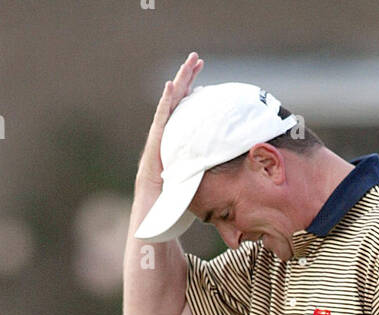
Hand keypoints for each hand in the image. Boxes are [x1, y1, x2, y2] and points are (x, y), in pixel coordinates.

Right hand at [143, 52, 203, 181]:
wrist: (155, 193)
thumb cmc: (172, 181)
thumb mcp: (192, 160)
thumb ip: (203, 150)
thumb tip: (223, 148)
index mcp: (177, 125)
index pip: (186, 97)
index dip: (193, 81)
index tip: (201, 66)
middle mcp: (168, 122)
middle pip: (179, 92)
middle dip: (187, 74)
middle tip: (196, 56)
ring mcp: (162, 127)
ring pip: (172, 98)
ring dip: (180, 80)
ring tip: (187, 64)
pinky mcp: (158, 134)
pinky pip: (163, 113)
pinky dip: (167, 99)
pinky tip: (171, 85)